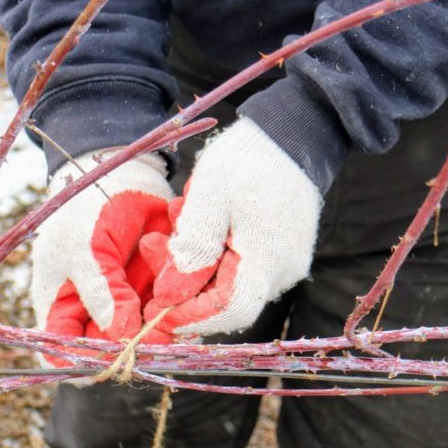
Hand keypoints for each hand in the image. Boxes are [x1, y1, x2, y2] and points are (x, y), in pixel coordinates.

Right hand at [30, 151, 172, 366]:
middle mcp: (96, 313)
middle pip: (114, 350)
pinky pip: (173, 308)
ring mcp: (129, 304)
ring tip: (159, 271)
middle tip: (155, 317)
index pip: (63, 353)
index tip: (113, 351)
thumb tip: (121, 334)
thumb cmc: (86, 207)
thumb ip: (102, 291)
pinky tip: (168, 256)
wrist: (122, 172)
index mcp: (62, 307)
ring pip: (149, 334)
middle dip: (136, 340)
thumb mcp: (84, 247)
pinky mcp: (158, 291)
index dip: (83, 360)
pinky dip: (178, 292)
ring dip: (162, 315)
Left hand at [140, 118, 321, 336]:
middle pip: (227, 299)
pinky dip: (213, 251)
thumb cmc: (249, 158)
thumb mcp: (208, 197)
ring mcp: (285, 262)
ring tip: (176, 218)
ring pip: (231, 282)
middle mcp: (282, 271)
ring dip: (195, 260)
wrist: (293, 130)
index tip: (156, 307)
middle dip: (183, 281)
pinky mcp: (282, 251)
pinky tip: (199, 219)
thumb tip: (170, 297)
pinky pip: (241, 265)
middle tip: (153, 245)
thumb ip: (191, 249)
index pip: (230, 312)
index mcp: (268, 260)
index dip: (191, 317)